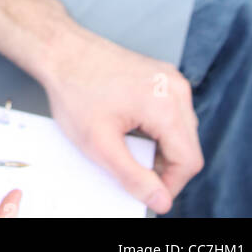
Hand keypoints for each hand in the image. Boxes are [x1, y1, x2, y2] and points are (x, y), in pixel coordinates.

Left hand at [42, 20, 201, 213]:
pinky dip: (157, 129)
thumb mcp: (100, 144)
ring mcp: (170, 79)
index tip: (147, 193)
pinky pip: (172, 113)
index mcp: (166, 104)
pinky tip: (131, 128)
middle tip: (132, 170)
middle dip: (164, 166)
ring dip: (160, 148)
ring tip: (128, 147)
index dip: (169, 185)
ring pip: (181, 131)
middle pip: (188, 146)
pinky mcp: (161, 76)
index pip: (189, 162)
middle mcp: (175, 88)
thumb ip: (134, 178)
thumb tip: (161, 200)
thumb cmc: (75, 89)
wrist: (62, 51)